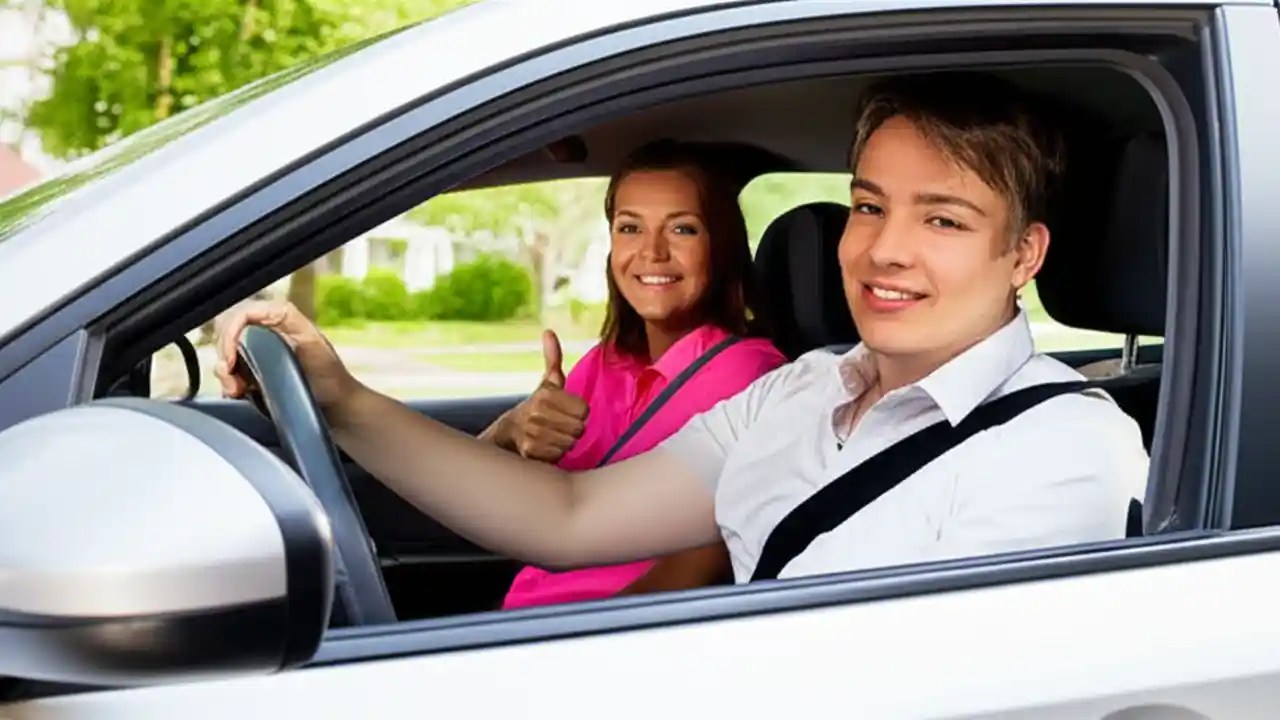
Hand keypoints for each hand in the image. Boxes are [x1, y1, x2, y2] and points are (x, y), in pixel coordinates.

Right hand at [213, 300, 360, 411]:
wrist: (336, 408)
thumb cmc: (331, 376)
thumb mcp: (313, 342)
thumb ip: (288, 321)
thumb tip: (253, 313)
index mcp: (279, 318)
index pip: (240, 315)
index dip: (229, 335)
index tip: (231, 361)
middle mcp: (266, 331)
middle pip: (226, 333)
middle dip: (224, 357)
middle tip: (232, 379)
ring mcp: (259, 352)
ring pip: (224, 354)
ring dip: (225, 374)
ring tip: (237, 390)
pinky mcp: (254, 373)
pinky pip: (229, 374)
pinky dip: (228, 384)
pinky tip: (238, 393)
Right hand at [492, 329, 588, 461]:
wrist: (509, 431)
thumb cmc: (537, 405)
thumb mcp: (548, 382)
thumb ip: (553, 358)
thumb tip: (549, 332)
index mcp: (547, 395)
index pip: (584, 411)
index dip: (578, 412)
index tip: (567, 411)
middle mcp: (538, 413)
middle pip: (579, 429)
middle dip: (572, 428)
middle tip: (560, 424)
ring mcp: (534, 433)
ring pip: (570, 443)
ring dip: (564, 442)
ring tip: (553, 434)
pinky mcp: (531, 452)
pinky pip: (558, 456)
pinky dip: (555, 453)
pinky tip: (546, 445)